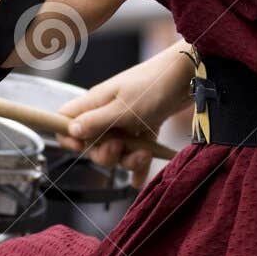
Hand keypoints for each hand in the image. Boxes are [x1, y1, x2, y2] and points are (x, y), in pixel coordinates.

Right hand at [56, 45, 195, 185]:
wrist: (190, 75)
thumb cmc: (155, 85)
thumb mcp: (123, 107)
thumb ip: (96, 121)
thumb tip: (70, 130)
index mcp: (96, 102)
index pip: (66, 119)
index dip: (68, 136)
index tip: (80, 146)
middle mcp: (107, 111)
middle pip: (92, 143)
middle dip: (105, 154)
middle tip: (119, 149)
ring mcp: (126, 120)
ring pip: (116, 150)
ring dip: (127, 159)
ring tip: (144, 154)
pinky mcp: (144, 125)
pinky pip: (135, 150)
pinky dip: (138, 165)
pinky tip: (139, 179)